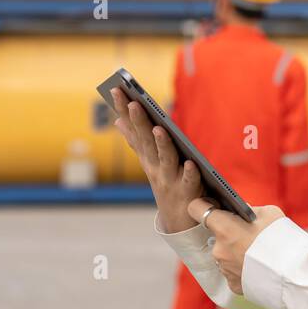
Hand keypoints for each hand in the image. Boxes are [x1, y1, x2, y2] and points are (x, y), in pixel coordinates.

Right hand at [111, 86, 202, 232]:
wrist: (178, 219)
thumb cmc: (165, 183)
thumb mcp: (148, 162)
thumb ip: (136, 141)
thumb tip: (119, 119)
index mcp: (147, 156)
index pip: (134, 128)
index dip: (124, 110)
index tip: (116, 89)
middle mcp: (156, 166)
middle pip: (147, 141)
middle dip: (139, 121)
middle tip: (134, 102)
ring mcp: (171, 179)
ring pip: (166, 159)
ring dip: (162, 144)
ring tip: (159, 128)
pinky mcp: (188, 191)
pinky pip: (189, 181)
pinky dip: (190, 173)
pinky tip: (191, 164)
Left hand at [188, 198, 285, 294]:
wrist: (293, 274)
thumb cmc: (283, 239)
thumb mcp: (269, 213)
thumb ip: (250, 211)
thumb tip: (241, 211)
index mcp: (224, 227)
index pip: (197, 209)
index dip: (203, 205)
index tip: (212, 205)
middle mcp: (218, 249)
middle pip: (217, 235)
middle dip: (230, 233)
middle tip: (250, 234)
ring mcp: (224, 269)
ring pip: (225, 255)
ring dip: (236, 252)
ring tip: (257, 253)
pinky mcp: (232, 284)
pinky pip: (234, 272)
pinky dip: (243, 269)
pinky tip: (258, 267)